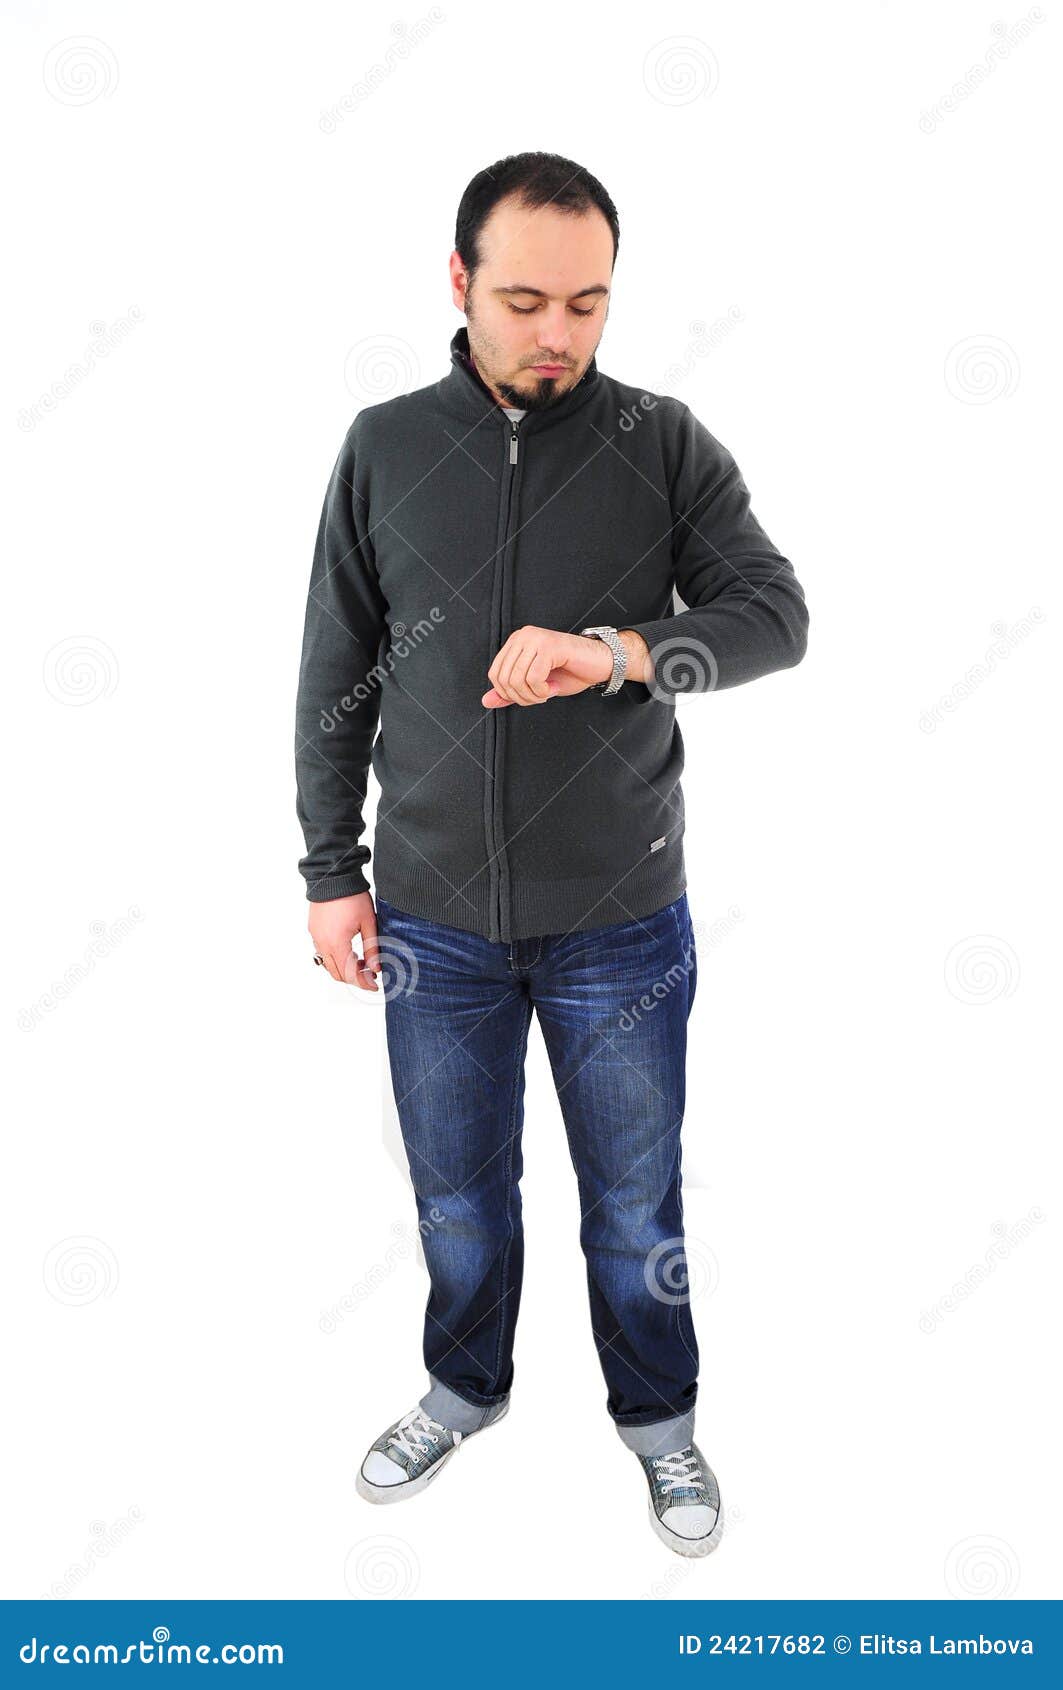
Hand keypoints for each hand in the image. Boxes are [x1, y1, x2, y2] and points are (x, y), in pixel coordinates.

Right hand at [308, 891, 380, 991]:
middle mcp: (322, 943)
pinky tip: (349, 951)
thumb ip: (372, 947)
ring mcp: (316, 937)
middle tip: (371, 974)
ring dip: (345, 968)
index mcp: (337, 943)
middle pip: (337, 973)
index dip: (364, 982)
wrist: (333, 876)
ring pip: (329, 964)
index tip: (375, 985)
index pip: (350, 974)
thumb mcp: (368, 923)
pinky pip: (323, 952)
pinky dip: (336, 958)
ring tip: (362, 961)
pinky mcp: (314, 930)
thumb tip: (376, 968)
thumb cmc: (352, 896)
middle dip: (355, 977)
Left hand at [482, 626, 649, 706]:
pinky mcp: (549, 646)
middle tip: (540, 697)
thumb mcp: (534, 686)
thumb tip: (486, 701)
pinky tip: (554, 687)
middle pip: (504, 678)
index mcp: (516, 642)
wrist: (601, 663)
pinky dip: (542, 691)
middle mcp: (523, 636)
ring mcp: (536, 638)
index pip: (495, 674)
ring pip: (517, 679)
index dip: (509, 694)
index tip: (530, 695)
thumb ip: (510, 692)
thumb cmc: (570, 672)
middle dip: (521, 697)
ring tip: (548, 692)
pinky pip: (533, 678)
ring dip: (533, 695)